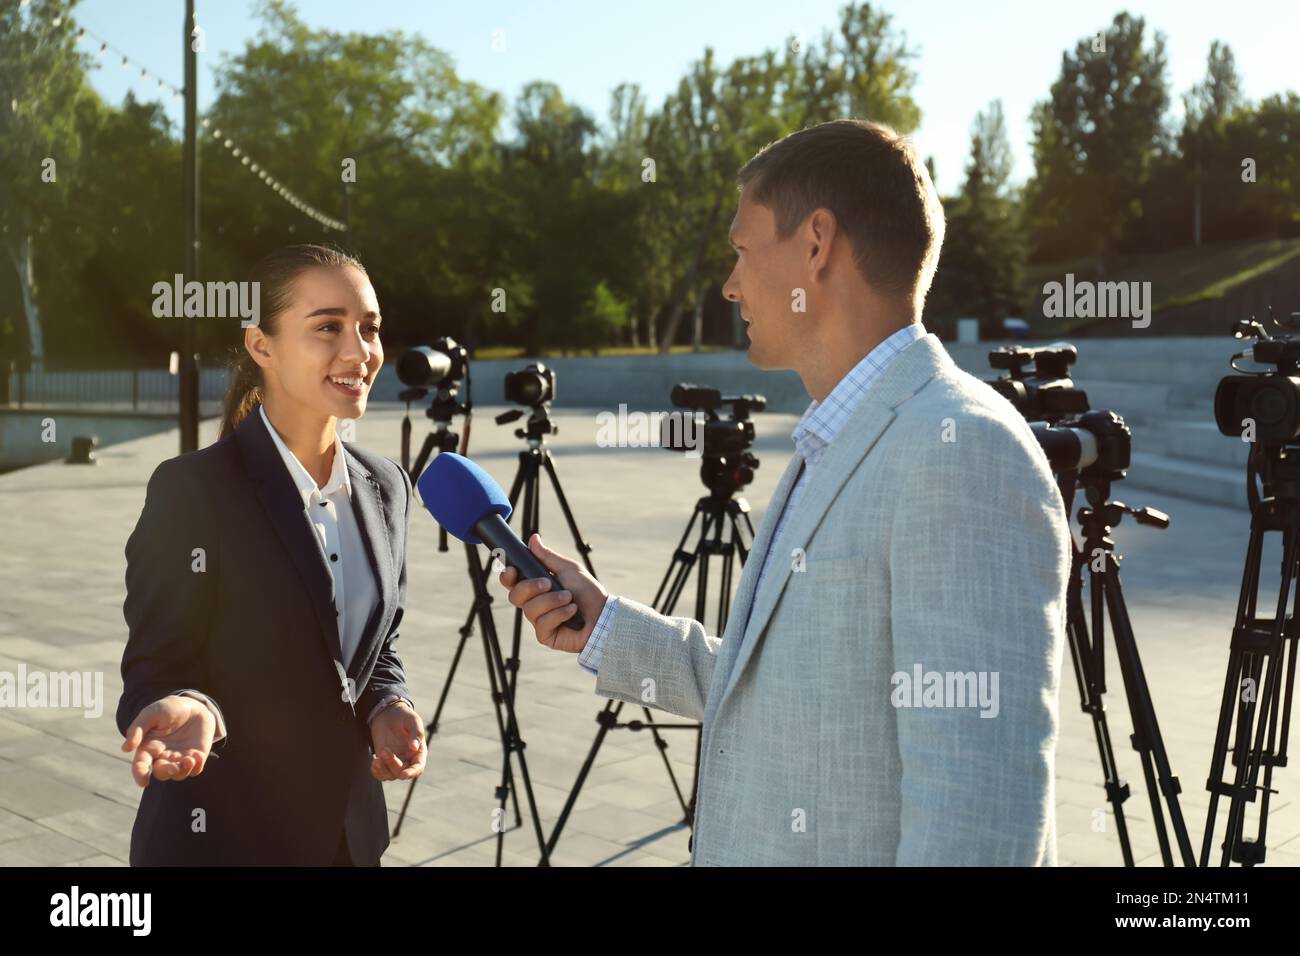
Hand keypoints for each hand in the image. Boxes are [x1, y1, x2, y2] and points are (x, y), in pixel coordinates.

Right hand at [121, 695, 215, 787]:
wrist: (193, 705)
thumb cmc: (168, 709)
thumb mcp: (151, 713)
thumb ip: (137, 729)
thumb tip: (125, 749)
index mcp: (148, 748)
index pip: (141, 765)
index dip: (140, 774)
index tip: (143, 782)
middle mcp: (162, 757)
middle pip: (161, 773)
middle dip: (167, 772)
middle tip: (174, 767)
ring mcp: (179, 758)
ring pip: (178, 775)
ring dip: (183, 770)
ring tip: (190, 759)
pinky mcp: (195, 757)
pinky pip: (196, 769)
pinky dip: (197, 766)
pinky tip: (198, 755)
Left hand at [369, 700, 425, 781]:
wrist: (388, 713)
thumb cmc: (403, 715)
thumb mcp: (412, 720)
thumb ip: (416, 733)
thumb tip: (414, 747)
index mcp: (418, 751)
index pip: (418, 767)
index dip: (412, 773)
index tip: (403, 775)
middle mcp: (408, 759)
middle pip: (402, 772)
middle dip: (393, 765)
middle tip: (384, 751)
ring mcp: (395, 760)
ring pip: (391, 775)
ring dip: (383, 769)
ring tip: (377, 758)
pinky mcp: (384, 760)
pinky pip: (381, 774)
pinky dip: (377, 772)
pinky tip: (374, 762)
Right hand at [498, 533, 605, 653]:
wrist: (603, 614)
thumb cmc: (587, 592)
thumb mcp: (569, 569)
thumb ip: (548, 557)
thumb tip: (533, 539)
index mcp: (536, 588)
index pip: (512, 583)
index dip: (507, 576)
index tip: (511, 569)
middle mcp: (534, 604)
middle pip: (515, 596)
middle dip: (531, 587)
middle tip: (549, 583)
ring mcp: (539, 621)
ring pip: (530, 609)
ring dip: (552, 601)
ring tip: (569, 598)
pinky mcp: (546, 635)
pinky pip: (543, 623)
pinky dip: (559, 614)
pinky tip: (572, 611)